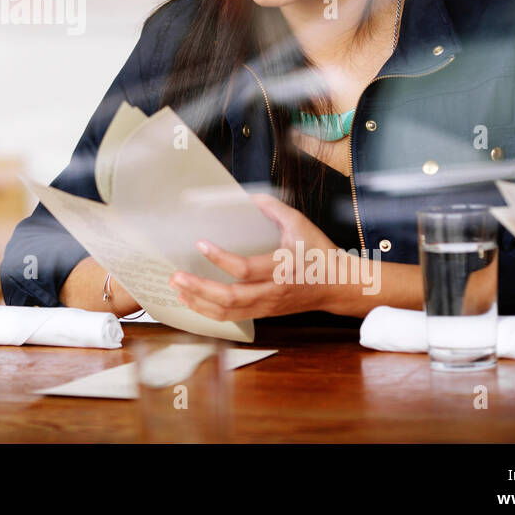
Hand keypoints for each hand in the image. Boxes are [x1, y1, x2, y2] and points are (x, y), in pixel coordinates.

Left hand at [167, 193, 353, 321]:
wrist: (338, 285)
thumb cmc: (319, 252)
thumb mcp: (300, 224)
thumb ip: (273, 208)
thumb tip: (248, 197)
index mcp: (282, 268)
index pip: (246, 269)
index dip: (220, 259)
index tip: (201, 244)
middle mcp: (273, 291)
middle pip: (231, 298)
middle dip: (199, 288)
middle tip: (176, 276)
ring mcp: (268, 306)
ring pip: (229, 312)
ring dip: (199, 302)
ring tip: (178, 288)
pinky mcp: (265, 312)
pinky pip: (233, 317)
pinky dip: (209, 311)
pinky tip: (193, 301)